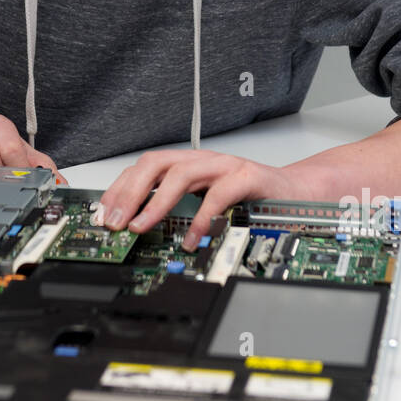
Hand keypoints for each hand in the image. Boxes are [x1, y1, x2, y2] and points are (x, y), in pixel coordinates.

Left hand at [97, 149, 302, 249]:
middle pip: (155, 163)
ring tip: (141, 227)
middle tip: (115, 221)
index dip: (119, 189)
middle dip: (129, 192)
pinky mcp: (249, 178)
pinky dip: (201, 219)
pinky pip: (219, 195)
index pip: (143, 168)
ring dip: (155, 202)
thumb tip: (137, 229)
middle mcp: (203, 160)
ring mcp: (225, 166)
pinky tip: (191, 239)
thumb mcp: (206, 202)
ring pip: (181, 173)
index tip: (102, 215)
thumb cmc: (250, 199)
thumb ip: (177, 208)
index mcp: (188, 164)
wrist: (298, 193)